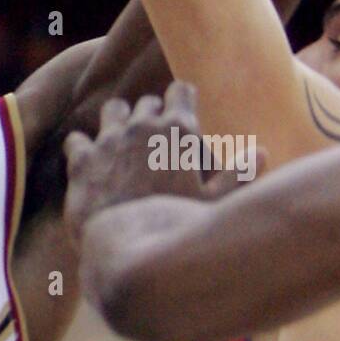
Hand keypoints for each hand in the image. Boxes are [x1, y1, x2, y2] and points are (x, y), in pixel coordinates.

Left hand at [64, 81, 241, 237]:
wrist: (126, 250)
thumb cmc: (178, 226)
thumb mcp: (215, 204)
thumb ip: (239, 176)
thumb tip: (260, 153)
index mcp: (177, 130)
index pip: (181, 91)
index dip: (183, 100)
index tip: (185, 111)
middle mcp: (141, 126)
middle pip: (147, 103)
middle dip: (154, 115)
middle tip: (158, 136)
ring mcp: (108, 139)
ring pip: (114, 110)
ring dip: (120, 120)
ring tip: (125, 140)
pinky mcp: (82, 158)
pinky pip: (79, 138)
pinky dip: (86, 146)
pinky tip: (92, 160)